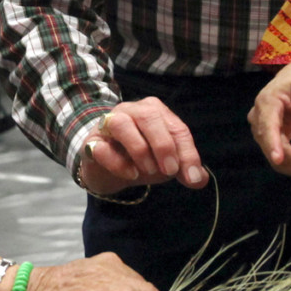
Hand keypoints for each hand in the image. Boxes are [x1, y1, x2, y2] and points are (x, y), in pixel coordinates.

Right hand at [78, 99, 206, 194]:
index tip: (191, 178)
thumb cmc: (141, 159)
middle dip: (163, 145)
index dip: (187, 153)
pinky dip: (118, 163)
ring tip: (149, 171)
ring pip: (121, 123)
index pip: (176, 127)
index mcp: (155, 112)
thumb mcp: (167, 165)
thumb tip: (199, 179)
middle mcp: (131, 111)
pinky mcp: (91, 142)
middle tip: (169, 171)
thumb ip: (185, 169)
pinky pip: (101, 147)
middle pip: (149, 116)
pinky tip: (131, 175)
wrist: (108, 169)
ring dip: (139, 148)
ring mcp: (108, 123)